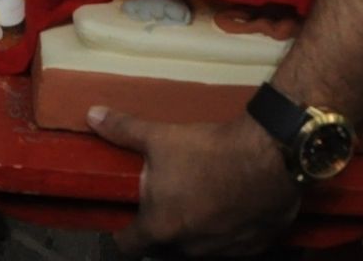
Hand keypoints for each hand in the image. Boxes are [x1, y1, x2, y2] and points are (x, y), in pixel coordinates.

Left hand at [86, 108, 300, 256]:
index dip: (123, 234)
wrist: (270, 158)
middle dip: (161, 228)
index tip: (126, 221)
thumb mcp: (160, 137)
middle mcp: (189, 249)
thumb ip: (123, 130)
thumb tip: (92, 115)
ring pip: (198, 249)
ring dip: (195, 231)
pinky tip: (231, 206)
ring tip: (200, 200)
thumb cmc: (209, 151)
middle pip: (163, 248)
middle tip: (166, 201)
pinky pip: (231, 246)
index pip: (127, 247)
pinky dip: (227, 232)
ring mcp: (223, 252)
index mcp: (160, 227)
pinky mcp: (253, 248)